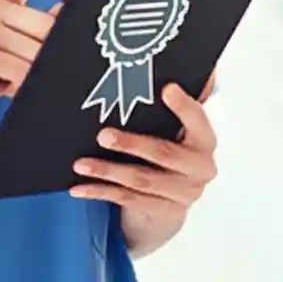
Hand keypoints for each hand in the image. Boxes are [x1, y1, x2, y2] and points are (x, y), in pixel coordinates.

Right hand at [0, 0, 75, 127]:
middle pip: (45, 22)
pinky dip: (24, 84)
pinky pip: (24, 70)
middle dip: (52, 51)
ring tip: (17, 77)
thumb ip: (37, 22)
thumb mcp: (9, 39)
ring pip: (38, 51)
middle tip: (44, 66)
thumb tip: (70, 9)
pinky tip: (10, 86)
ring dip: (37, 72)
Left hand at [69, 75, 218, 234]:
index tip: (167, 88)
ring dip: (108, 171)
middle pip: (165, 154)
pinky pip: (127, 200)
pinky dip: (100, 192)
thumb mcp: (174, 128)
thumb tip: (170, 72)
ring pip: (141, 180)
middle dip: (132, 144)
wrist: (172, 200)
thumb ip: (173, 105)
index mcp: (204, 141)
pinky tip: (78, 188)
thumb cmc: (170, 150)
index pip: (198, 121)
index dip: (184, 107)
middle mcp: (199, 169)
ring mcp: (183, 194)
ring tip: (80, 164)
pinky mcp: (162, 211)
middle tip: (103, 135)